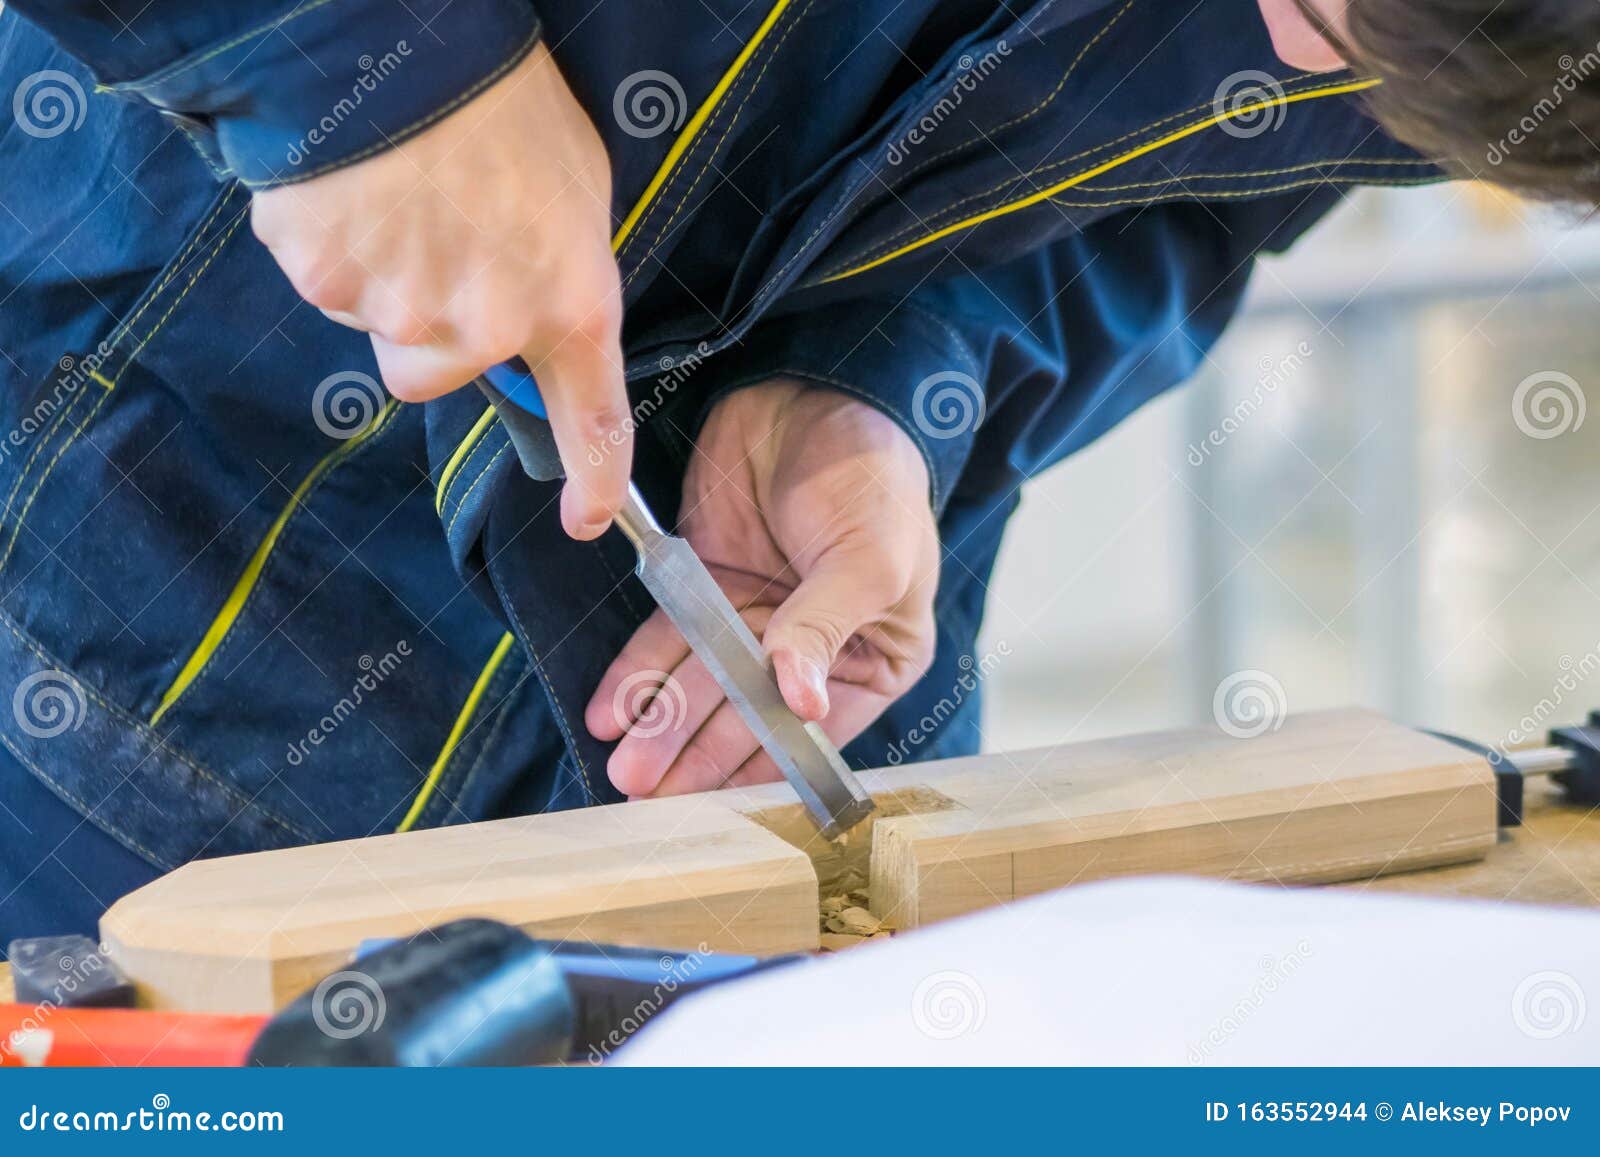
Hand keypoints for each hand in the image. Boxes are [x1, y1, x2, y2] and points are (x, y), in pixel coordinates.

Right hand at [251, 44, 627, 539]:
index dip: (594, 480)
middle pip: (439, 374)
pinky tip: (353, 190)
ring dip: (386, 286)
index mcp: (567, 304)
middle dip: (433, 327)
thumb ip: (559, 272)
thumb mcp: (576, 188)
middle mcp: (483, 331)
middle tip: (438, 243)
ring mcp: (398, 314)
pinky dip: (336, 249)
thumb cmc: (505, 101)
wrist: (400, 43)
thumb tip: (526, 312)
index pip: (592, 421)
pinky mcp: (323, 281)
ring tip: (396, 200)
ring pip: (383, 331)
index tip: (585, 519)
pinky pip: (327, 285)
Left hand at [585, 379, 939, 795]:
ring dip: (660, 724)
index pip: (815, 728)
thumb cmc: (874, 479)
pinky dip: (637, 673)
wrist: (815, 390)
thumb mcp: (868, 558)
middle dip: (696, 753)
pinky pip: (667, 637)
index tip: (716, 800)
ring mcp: (754, 616)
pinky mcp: (706, 581)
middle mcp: (812, 647)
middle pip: (747, 714)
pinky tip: (611, 709)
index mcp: (874, 655)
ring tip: (624, 762)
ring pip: (700, 682)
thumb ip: (824, 630)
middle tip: (648, 787)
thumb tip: (801, 701)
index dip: (764, 764)